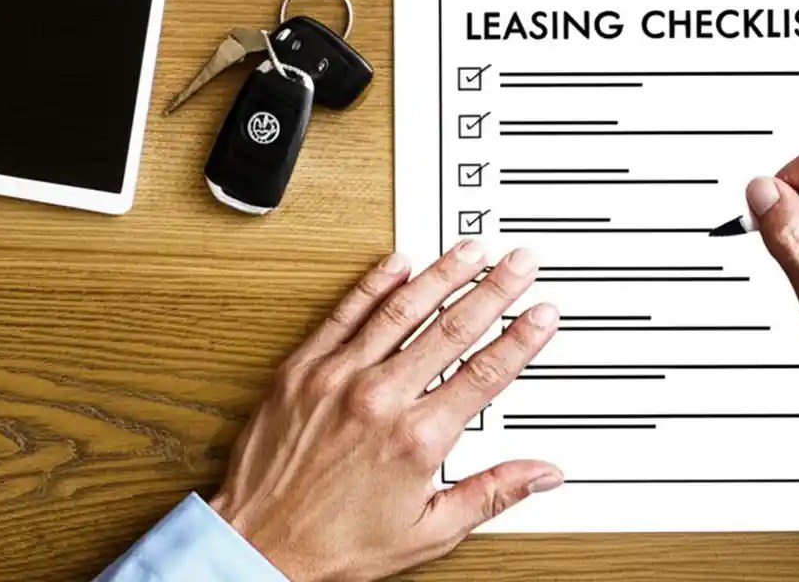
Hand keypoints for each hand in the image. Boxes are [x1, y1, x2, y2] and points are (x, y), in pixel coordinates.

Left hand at [209, 241, 562, 581]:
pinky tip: (399, 262)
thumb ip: (491, 494)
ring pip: (401, 310)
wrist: (255, 548)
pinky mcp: (301, 370)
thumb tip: (542, 475)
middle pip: (452, 329)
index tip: (542, 314)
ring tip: (471, 251)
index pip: (485, 373)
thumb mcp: (428, 533)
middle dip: (494, 290)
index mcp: (417, 439)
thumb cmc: (336, 546)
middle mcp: (380, 399)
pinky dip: (373, 284)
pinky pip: (343, 314)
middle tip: (519, 263)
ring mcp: (338, 378)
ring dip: (442, 274)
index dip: (520, 339)